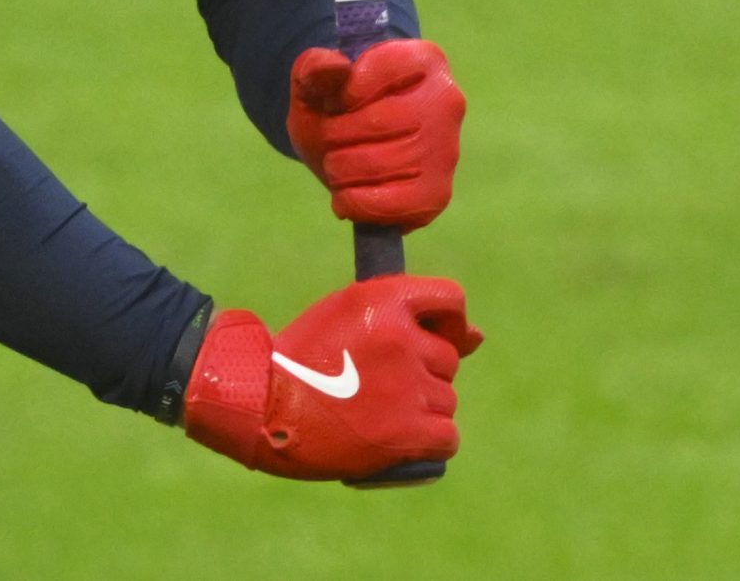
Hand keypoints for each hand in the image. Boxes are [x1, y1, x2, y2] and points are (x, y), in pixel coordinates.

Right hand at [182, 277, 482, 480]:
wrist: (261, 405)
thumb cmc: (301, 358)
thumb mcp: (348, 316)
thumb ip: (410, 319)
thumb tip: (478, 337)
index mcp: (384, 300)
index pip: (450, 299)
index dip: (447, 321)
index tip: (434, 337)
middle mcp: (404, 339)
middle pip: (446, 358)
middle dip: (423, 372)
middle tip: (380, 385)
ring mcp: (408, 387)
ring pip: (446, 399)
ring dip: (423, 408)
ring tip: (378, 412)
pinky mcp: (406, 432)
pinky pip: (447, 436)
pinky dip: (430, 441)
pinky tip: (404, 439)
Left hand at [286, 38, 464, 230]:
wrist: (347, 147)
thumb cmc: (335, 108)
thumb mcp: (314, 83)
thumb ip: (315, 68)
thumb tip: (335, 69)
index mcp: (423, 59)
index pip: (379, 70)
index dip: (343, 94)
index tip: (334, 105)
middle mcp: (447, 100)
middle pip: (378, 123)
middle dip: (336, 136)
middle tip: (331, 140)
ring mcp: (446, 149)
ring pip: (381, 165)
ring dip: (341, 171)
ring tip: (338, 165)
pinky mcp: (438, 192)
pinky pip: (395, 206)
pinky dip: (358, 204)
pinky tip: (347, 196)